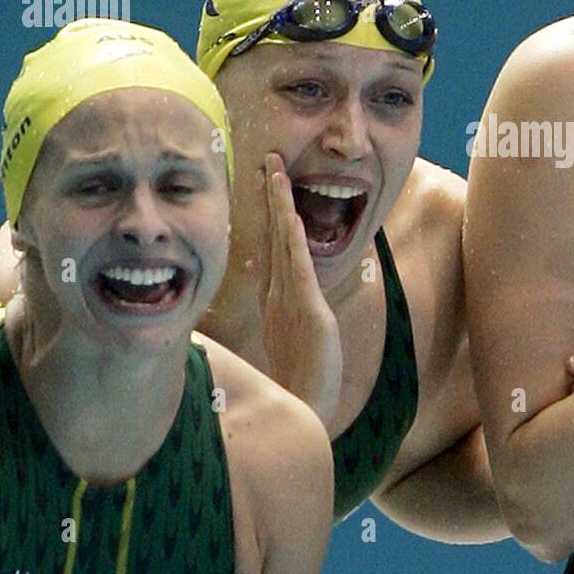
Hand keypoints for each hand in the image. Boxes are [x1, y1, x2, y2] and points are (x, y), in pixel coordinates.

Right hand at [255, 152, 343, 429]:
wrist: (301, 412)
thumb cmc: (298, 383)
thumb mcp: (292, 343)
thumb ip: (283, 317)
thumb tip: (271, 296)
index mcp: (275, 301)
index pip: (270, 247)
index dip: (269, 215)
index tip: (266, 186)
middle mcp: (278, 295)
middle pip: (273, 235)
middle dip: (272, 198)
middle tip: (268, 162)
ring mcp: (290, 301)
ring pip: (283, 244)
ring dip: (280, 206)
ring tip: (276, 171)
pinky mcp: (307, 312)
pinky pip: (297, 269)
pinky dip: (294, 241)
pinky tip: (292, 217)